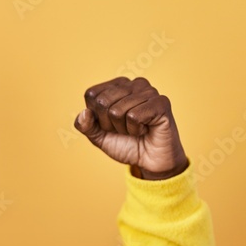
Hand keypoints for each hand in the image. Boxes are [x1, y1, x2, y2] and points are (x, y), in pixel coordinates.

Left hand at [73, 77, 189, 179]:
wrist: (150, 162)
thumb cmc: (126, 144)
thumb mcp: (98, 137)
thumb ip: (85, 126)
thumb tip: (85, 113)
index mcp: (117, 86)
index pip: (91, 94)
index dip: (96, 116)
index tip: (111, 124)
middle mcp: (133, 84)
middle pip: (102, 102)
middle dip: (109, 124)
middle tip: (125, 129)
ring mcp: (149, 91)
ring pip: (117, 111)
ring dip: (123, 129)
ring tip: (136, 130)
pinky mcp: (161, 102)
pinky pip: (133, 116)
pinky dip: (135, 130)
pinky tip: (145, 130)